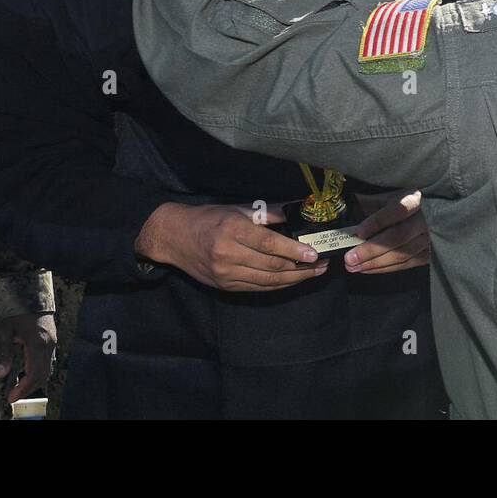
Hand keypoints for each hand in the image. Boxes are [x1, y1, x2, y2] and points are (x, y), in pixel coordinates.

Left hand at [0, 312, 56, 402]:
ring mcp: (52, 340)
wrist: (29, 286)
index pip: (34, 374)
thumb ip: (3, 352)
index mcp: (38, 342)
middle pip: (43, 374)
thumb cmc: (14, 305)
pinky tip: (25, 371)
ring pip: (47, 368)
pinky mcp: (51, 337)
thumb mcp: (4, 328)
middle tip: (13, 396)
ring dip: (34, 380)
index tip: (11, 398)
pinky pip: (47, 360)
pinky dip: (38, 370)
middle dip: (29, 388)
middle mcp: (49, 343)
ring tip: (18, 387)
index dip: (23, 389)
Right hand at [135, 202, 327, 291]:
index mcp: (232, 230)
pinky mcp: (225, 286)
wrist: (174, 238)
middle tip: (322, 264)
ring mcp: (226, 273)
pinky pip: (258, 288)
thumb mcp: (235, 210)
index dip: (294, 250)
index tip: (314, 253)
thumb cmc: (207, 219)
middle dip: (301, 267)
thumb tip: (295, 213)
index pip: (269, 244)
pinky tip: (291, 279)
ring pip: (268, 280)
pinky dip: (278, 285)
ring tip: (313, 273)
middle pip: (272, 265)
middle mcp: (228, 254)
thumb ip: (266, 214)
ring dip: (294, 279)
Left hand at [344, 189, 429, 273]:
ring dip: (374, 263)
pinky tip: (367, 269)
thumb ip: (373, 201)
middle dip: (371, 249)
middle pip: (397, 237)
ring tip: (353, 266)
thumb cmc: (408, 203)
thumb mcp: (393, 195)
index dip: (376, 222)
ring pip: (401, 254)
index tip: (358, 232)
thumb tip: (350, 204)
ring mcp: (429, 240)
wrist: (437, 215)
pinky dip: (384, 268)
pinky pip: (405, 265)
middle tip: (349, 258)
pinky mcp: (429, 255)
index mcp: (414, 200)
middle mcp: (424, 221)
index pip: (396, 211)